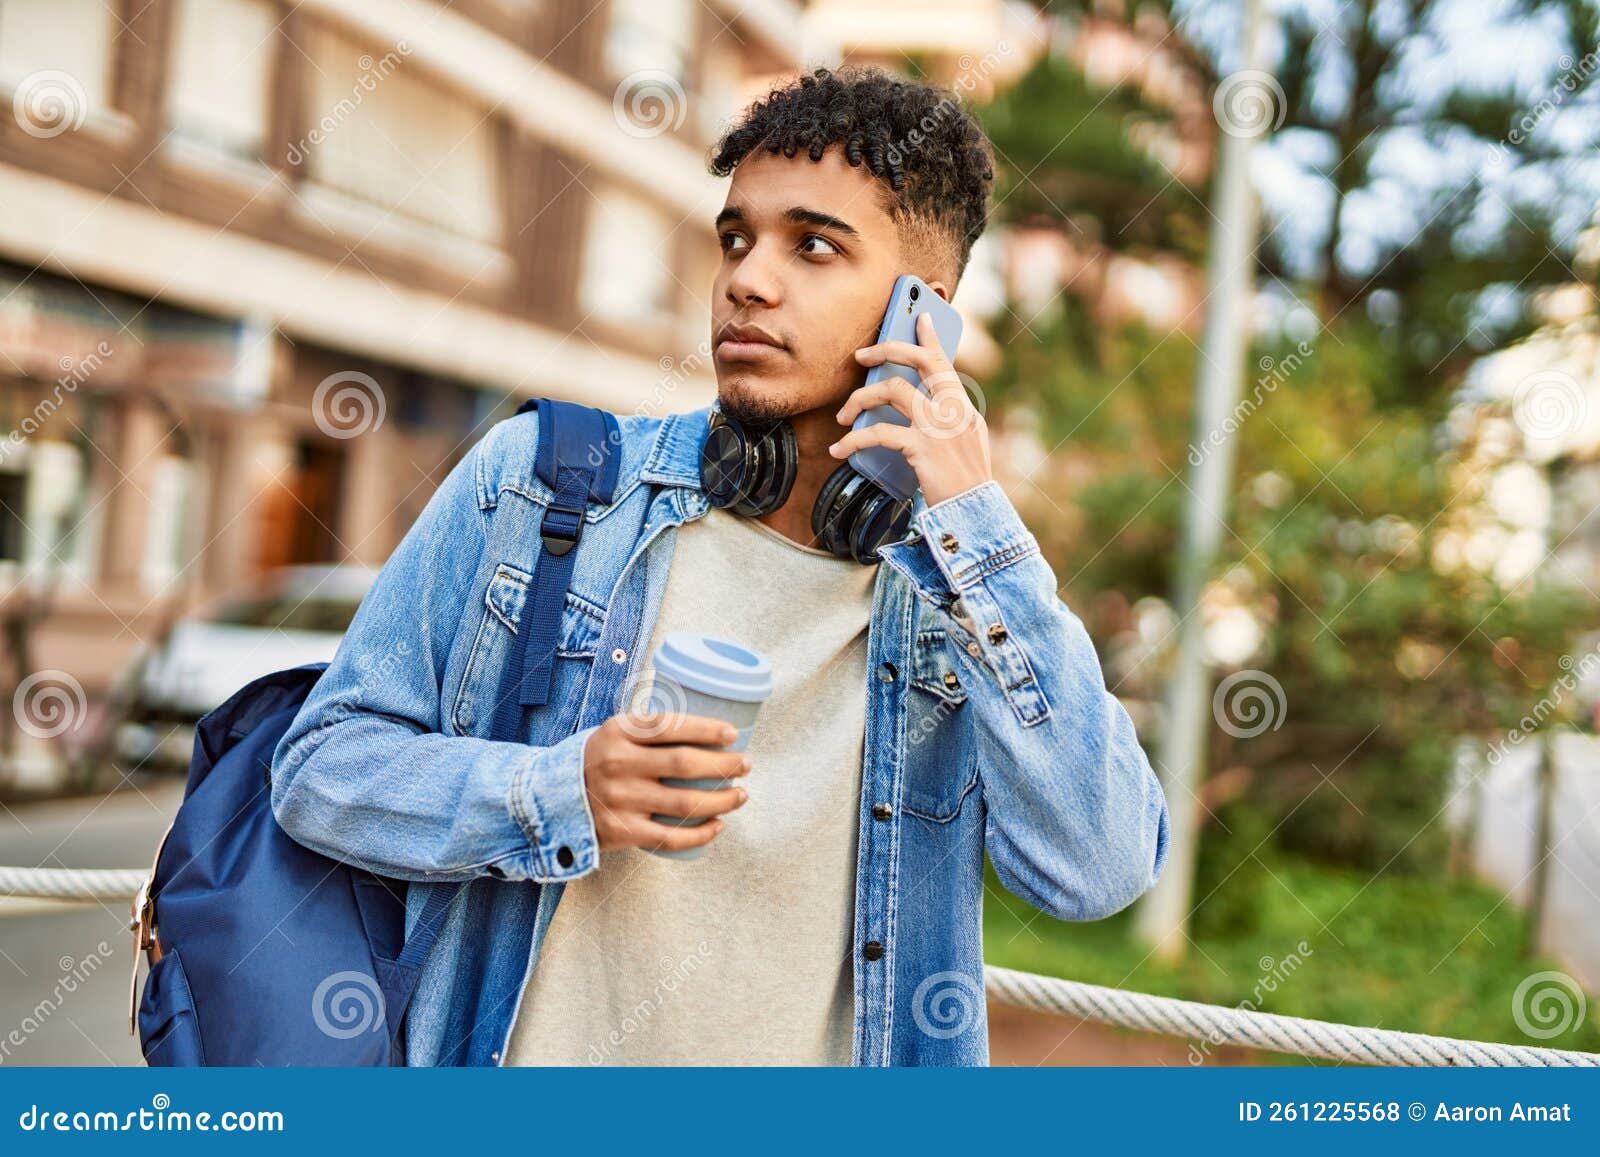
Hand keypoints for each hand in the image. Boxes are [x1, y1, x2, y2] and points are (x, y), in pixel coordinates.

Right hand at [582, 711, 750, 854]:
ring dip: (722, 800)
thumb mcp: (614, 734)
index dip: (706, 729)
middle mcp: (618, 764)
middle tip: (745, 764)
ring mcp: (621, 800)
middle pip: (684, 764)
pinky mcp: (622, 832)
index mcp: (618, 732)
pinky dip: (700, 834)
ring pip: (684, 803)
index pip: (669, 725)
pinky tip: (718, 825)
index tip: (732, 734)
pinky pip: (671, 837)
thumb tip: (708, 729)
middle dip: (723, 765)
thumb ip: (649, 731)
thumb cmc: (597, 761)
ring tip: (740, 795)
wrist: (550, 800)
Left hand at [831, 310, 991, 506]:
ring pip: (892, 390)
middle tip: (861, 355)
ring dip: (860, 399)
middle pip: (920, 363)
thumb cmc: (964, 487)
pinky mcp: (922, 448)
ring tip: (844, 417)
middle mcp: (954, 411)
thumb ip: (948, 425)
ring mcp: (939, 428)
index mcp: (964, 409)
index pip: (945, 364)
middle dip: (888, 349)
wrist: (973, 514)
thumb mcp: (965, 448)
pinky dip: (853, 441)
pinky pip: (878, 433)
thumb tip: (918, 411)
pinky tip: (839, 450)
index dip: (929, 339)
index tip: (918, 318)